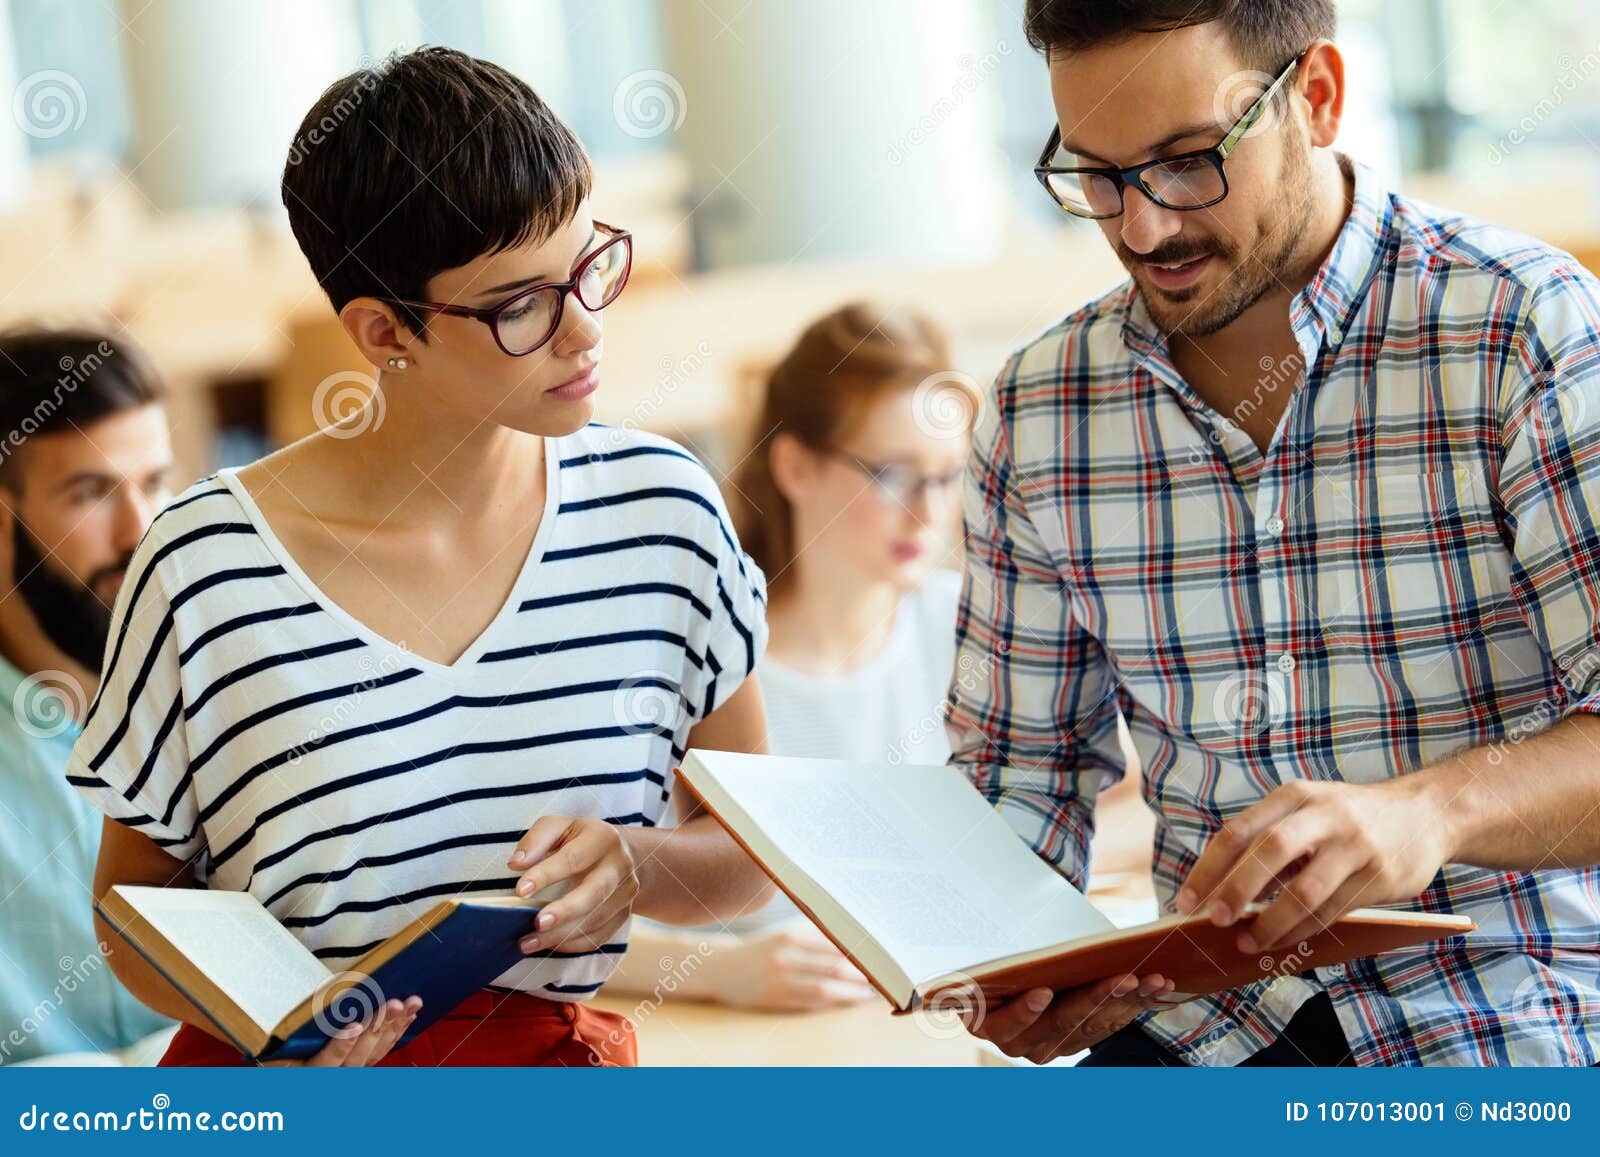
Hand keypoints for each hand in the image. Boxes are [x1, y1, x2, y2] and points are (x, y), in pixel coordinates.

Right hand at [265, 996, 421, 1066]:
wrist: (294, 1067)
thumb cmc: (285, 1051)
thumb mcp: (282, 1045)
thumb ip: (295, 1030)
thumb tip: (310, 1003)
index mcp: (307, 1072)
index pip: (324, 1064)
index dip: (339, 1047)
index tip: (353, 1027)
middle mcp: (332, 1075)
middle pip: (356, 1058)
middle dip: (377, 1028)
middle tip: (393, 1005)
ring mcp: (350, 1070)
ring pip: (375, 1053)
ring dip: (394, 1026)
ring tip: (408, 1004)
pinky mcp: (363, 1062)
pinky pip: (383, 1050)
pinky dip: (397, 1031)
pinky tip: (410, 1015)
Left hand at [509, 816, 638, 953]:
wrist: (621, 852)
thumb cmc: (579, 839)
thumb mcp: (559, 827)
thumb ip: (536, 840)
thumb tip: (516, 863)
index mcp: (603, 837)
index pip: (573, 858)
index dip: (546, 874)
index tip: (521, 890)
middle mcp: (620, 864)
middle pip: (595, 892)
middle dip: (565, 910)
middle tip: (537, 923)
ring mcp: (626, 891)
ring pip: (596, 919)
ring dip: (562, 935)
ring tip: (529, 942)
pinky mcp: (625, 913)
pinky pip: (600, 935)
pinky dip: (573, 944)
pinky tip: (549, 945)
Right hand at [699, 925, 878, 1011]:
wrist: (720, 968)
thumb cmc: (763, 949)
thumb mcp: (785, 934)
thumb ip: (816, 935)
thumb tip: (857, 940)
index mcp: (791, 934)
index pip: (837, 943)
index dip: (863, 952)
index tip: (883, 956)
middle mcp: (785, 956)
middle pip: (835, 966)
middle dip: (863, 975)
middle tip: (885, 978)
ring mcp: (779, 981)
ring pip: (826, 989)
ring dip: (852, 994)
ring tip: (870, 994)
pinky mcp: (775, 1001)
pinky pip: (811, 1004)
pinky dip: (832, 1005)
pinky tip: (846, 1003)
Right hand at [963, 974, 1175, 1064]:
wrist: (1006, 979)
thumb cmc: (1000, 962)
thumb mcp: (996, 957)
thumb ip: (1007, 958)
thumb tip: (1016, 930)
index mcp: (986, 1021)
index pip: (1005, 1023)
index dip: (1024, 1011)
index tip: (1044, 991)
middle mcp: (1017, 1042)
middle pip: (1059, 1024)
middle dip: (1095, 999)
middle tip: (1123, 979)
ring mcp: (1049, 1046)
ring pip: (1092, 1025)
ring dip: (1127, 1001)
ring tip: (1152, 979)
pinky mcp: (1077, 1042)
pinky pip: (1109, 1026)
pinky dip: (1136, 1004)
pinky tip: (1158, 986)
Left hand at [1175, 778, 1451, 953]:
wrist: (1426, 813)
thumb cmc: (1349, 817)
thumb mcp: (1307, 810)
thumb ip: (1268, 841)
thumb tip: (1217, 888)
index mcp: (1294, 795)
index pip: (1239, 831)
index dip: (1208, 869)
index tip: (1187, 900)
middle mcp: (1323, 814)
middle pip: (1269, 852)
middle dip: (1236, 890)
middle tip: (1215, 920)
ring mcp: (1355, 845)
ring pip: (1305, 891)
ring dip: (1271, 923)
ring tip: (1247, 942)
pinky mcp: (1379, 876)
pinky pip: (1332, 911)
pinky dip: (1302, 931)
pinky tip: (1282, 942)